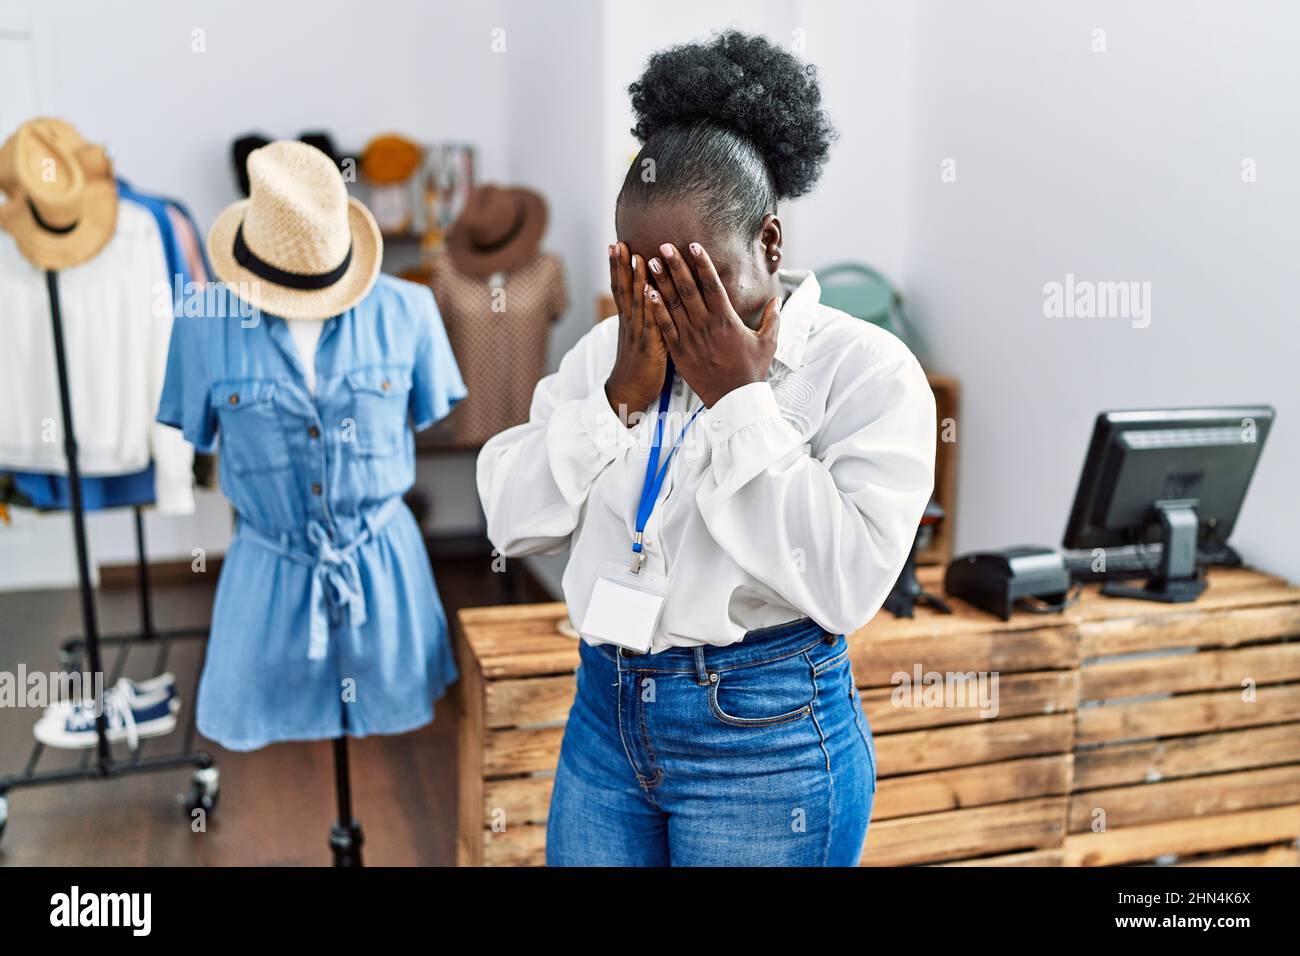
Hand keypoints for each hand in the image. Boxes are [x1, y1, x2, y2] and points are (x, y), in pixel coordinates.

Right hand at [604, 241, 667, 426]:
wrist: (628, 394)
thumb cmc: (639, 368)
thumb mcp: (642, 339)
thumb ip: (647, 320)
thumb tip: (652, 300)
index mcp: (628, 321)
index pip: (620, 288)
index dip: (618, 267)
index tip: (616, 245)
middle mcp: (629, 323)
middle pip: (623, 289)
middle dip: (620, 265)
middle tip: (617, 242)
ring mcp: (638, 334)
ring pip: (636, 302)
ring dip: (636, 279)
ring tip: (636, 256)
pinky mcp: (649, 347)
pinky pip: (650, 322)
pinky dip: (649, 305)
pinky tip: (650, 289)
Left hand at [645, 242, 779, 406]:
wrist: (735, 399)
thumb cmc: (752, 370)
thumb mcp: (768, 342)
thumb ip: (772, 318)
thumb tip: (777, 299)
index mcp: (726, 319)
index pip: (712, 284)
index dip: (702, 263)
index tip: (693, 245)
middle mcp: (706, 325)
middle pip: (688, 288)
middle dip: (676, 265)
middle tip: (664, 245)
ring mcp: (690, 338)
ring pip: (673, 304)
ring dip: (661, 281)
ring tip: (651, 262)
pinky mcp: (678, 351)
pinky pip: (664, 326)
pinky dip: (655, 308)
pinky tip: (646, 292)